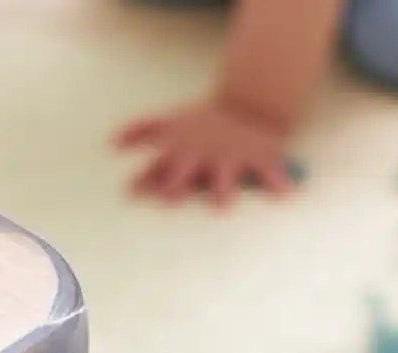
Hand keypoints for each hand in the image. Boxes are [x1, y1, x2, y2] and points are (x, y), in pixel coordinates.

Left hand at [115, 102, 293, 207]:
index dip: (143, 180)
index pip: (157, 166)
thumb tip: (112, 141)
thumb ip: (142, 130)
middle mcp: (204, 156)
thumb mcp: (172, 120)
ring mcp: (231, 158)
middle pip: (185, 172)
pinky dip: (279, 182)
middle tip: (168, 200)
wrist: (250, 101)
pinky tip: (286, 194)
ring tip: (222, 206)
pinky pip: (270, 171)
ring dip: (223, 191)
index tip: (129, 194)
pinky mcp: (258, 157)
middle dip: (175, 185)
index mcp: (182, 150)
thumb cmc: (204, 120)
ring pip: (225, 177)